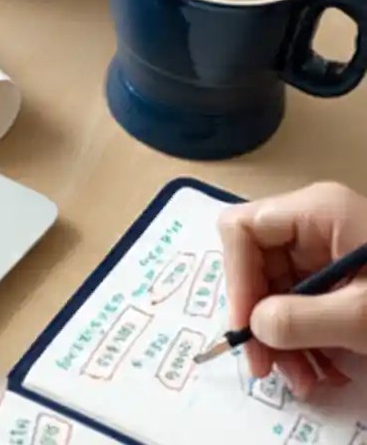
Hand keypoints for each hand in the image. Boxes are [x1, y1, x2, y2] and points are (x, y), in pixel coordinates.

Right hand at [218, 182, 366, 397]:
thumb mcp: (363, 317)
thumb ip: (301, 320)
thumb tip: (255, 327)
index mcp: (318, 210)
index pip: (242, 230)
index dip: (236, 278)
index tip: (248, 328)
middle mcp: (315, 222)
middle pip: (256, 265)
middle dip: (262, 321)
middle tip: (269, 369)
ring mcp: (327, 248)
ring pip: (276, 292)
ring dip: (283, 340)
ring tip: (306, 381)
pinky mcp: (341, 276)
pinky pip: (302, 304)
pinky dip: (306, 339)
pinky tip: (324, 370)